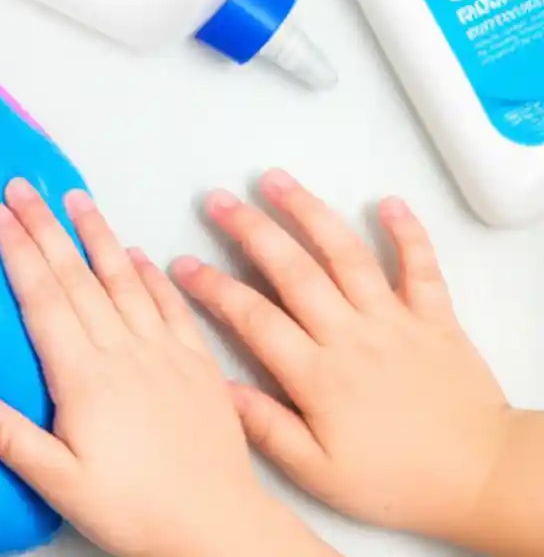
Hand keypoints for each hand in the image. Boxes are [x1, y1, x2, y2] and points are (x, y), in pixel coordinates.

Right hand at [0, 180, 331, 556]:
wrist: (219, 527)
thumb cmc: (136, 511)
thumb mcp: (61, 483)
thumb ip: (7, 435)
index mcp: (84, 377)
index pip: (44, 298)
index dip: (19, 251)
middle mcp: (124, 352)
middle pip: (78, 277)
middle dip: (47, 227)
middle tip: (24, 186)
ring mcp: (165, 354)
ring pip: (125, 280)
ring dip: (98, 235)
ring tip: (77, 198)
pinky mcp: (197, 365)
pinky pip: (170, 307)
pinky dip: (152, 276)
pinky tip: (138, 255)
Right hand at [172, 169, 515, 546]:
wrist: (479, 478)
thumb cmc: (396, 482)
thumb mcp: (319, 473)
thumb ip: (266, 428)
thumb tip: (219, 388)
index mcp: (318, 375)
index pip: (253, 318)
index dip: (213, 287)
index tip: (182, 265)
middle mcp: (352, 337)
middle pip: (293, 271)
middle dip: (251, 230)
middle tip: (218, 201)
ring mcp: (395, 321)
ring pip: (347, 255)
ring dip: (310, 213)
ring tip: (277, 180)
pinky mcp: (435, 318)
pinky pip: (420, 266)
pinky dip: (406, 232)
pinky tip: (386, 202)